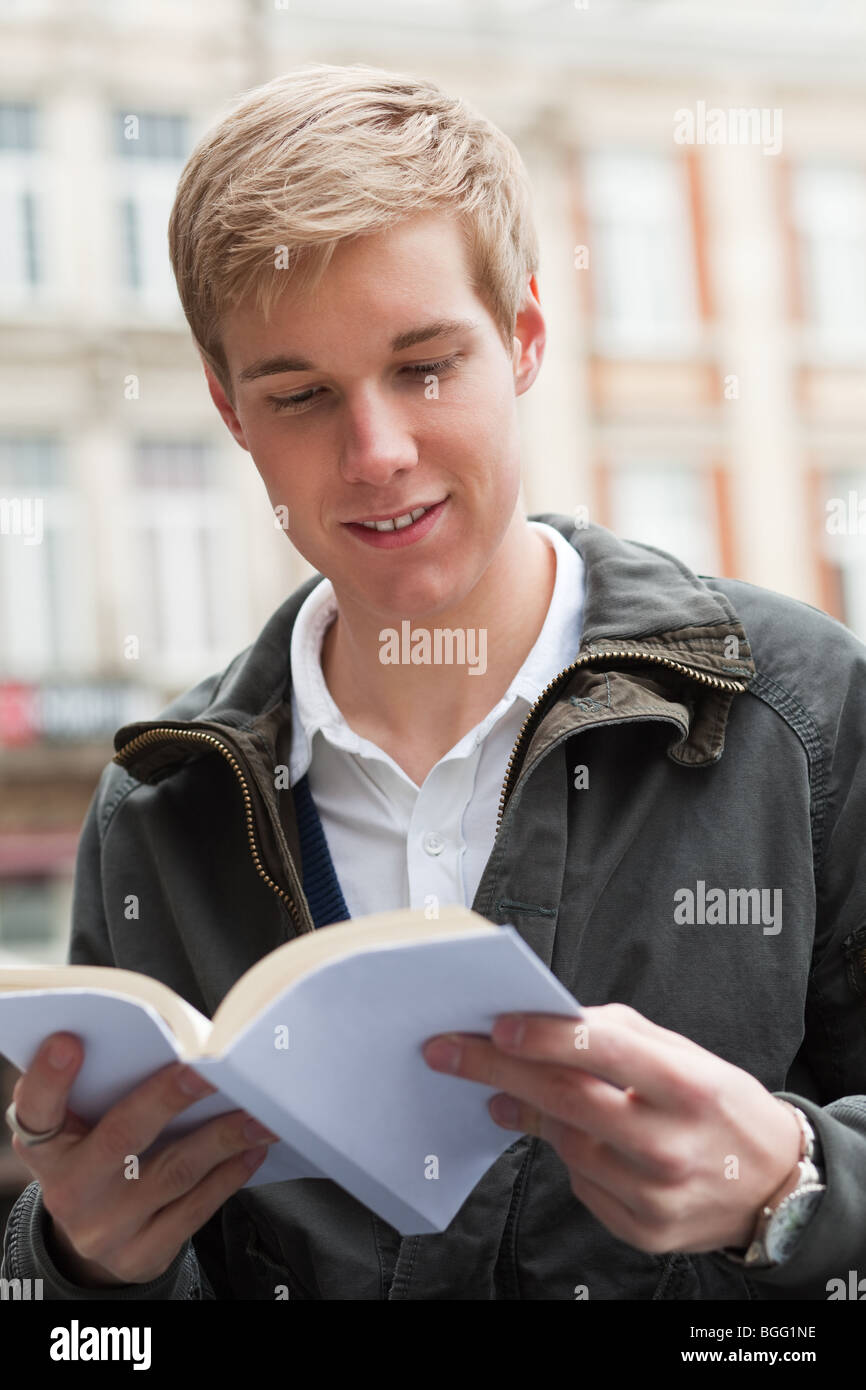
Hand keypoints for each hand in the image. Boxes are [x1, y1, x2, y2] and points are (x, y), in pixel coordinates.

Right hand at [9, 1032, 280, 1287]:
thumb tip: (169, 1039)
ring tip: (258, 1111)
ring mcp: (104, 1228)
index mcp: (46, 1146)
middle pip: (122, 1136)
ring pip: (173, 1172)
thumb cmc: (97, 1153)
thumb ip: (102, 1087)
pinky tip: (252, 1150)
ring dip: (223, 1137)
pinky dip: (228, 1176)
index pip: (36, 1109)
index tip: (68, 1041)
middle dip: (168, 1098)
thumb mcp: (80, 1125)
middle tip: (208, 1068)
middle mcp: (69, 1190)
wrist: (96, 1233)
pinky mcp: (139, 1255)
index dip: (49, 1077)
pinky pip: (193, 1211)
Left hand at [422, 1003, 802, 1254]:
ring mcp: (655, 1195)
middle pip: (567, 1101)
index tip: (497, 1024)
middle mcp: (671, 1144)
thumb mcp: (682, 1054)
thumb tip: (548, 1023)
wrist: (771, 1183)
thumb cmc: (718, 1105)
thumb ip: (616, 1035)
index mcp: (687, 1086)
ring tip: (508, 1090)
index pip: (603, 1052)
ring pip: (565, 1145)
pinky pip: (581, 1183)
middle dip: (498, 1070)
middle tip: (448, 1051)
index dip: (545, 1036)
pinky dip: (568, 1153)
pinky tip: (573, 1135)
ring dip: (530, 1111)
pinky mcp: (642, 1230)